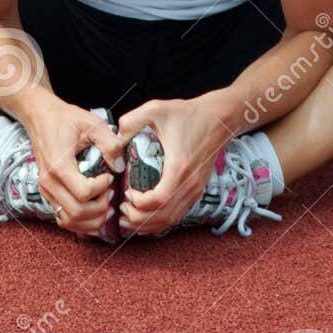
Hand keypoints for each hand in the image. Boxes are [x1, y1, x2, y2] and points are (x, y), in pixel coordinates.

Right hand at [24, 100, 124, 238]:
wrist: (40, 117)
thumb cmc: (66, 119)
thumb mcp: (92, 123)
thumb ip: (110, 143)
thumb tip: (120, 167)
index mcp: (59, 165)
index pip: (84, 193)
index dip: (102, 189)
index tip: (109, 177)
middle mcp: (49, 182)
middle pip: (76, 212)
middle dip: (100, 209)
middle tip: (112, 195)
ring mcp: (46, 190)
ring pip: (68, 221)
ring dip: (91, 221)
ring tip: (106, 208)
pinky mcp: (47, 193)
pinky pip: (62, 218)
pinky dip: (80, 223)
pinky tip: (95, 214)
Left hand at [116, 98, 227, 236]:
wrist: (217, 118)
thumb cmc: (187, 114)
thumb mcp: (156, 109)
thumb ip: (132, 120)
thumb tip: (115, 139)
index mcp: (179, 166)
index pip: (159, 200)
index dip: (138, 204)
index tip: (126, 194)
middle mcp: (189, 183)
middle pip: (163, 215)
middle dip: (138, 219)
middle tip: (121, 210)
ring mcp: (195, 189)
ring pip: (171, 219)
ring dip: (148, 224)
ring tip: (129, 218)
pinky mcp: (196, 190)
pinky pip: (178, 214)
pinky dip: (160, 221)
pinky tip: (146, 218)